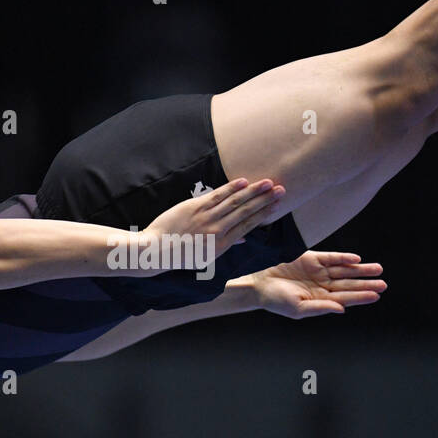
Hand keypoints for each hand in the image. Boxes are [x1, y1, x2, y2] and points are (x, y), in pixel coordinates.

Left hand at [141, 178, 284, 266]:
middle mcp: (217, 231)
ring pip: (235, 203)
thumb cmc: (181, 254)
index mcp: (222, 245)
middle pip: (246, 212)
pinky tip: (243, 182)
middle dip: (265, 200)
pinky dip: (230, 188)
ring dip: (253, 192)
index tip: (277, 205)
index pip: (249, 225)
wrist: (156, 251)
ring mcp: (206, 219)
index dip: (264, 214)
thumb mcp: (206, 255)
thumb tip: (245, 237)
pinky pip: (217, 196)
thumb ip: (227, 244)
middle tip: (281, 190)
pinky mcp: (194, 208)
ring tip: (268, 183)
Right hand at [250, 251, 385, 317]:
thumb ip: (321, 307)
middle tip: (383, 283)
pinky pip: (332, 258)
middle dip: (366, 283)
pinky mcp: (312, 259)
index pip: (346, 298)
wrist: (258, 284)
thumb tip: (342, 309)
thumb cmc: (276, 301)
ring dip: (360, 270)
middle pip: (349, 284)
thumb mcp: (298, 309)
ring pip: (344, 270)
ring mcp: (318, 272)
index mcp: (321, 300)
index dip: (361, 296)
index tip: (376, 295)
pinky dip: (344, 258)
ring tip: (377, 269)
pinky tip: (356, 259)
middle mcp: (322, 286)